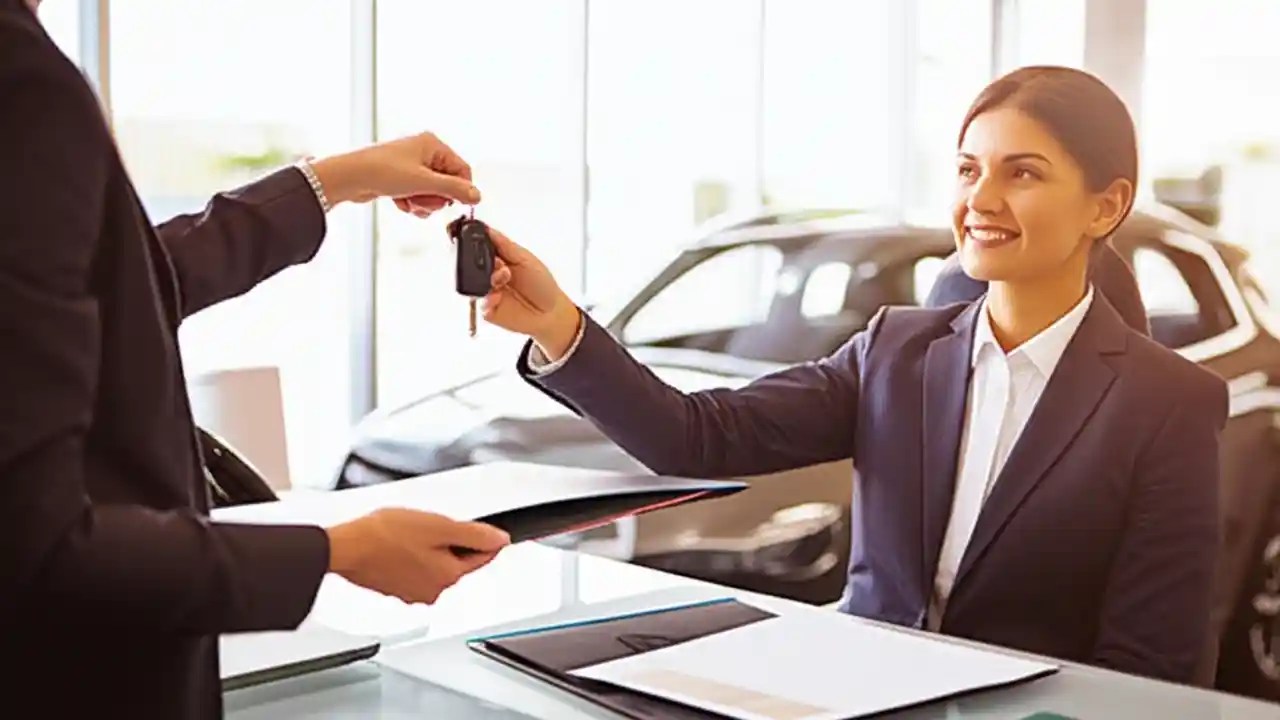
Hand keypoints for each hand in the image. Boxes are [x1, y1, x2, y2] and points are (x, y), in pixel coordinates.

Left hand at [310, 132, 479, 216]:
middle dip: (436, 198)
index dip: (460, 189)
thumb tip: (476, 195)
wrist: (348, 178)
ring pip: (432, 192)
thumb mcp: (423, 182)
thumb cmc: (381, 171)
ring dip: (423, 202)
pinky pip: (417, 195)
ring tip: (409, 202)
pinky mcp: (401, 178)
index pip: (462, 169)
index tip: (456, 204)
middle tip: (423, 202)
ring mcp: (411, 165)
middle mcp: (423, 151)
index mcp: (432, 143)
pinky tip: (399, 201)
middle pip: (447, 183)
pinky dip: (411, 202)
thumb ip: (453, 189)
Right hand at [324, 508, 509, 603]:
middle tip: (431, 525)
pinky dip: (409, 556)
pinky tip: (396, 543)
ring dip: (427, 549)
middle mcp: (432, 591)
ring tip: (409, 532)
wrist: (346, 548)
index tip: (487, 530)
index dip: (486, 540)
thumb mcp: (439, 526)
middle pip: (455, 562)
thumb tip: (501, 540)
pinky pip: (412, 569)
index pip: (481, 559)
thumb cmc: (386, 536)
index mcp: (447, 576)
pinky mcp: (393, 588)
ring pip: (432, 565)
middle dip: (449, 542)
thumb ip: (474, 534)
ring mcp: (411, 592)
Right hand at [482, 227, 582, 360]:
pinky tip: (498, 296)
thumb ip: (506, 245)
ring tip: (503, 277)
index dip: (473, 241)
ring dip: (487, 278)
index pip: (479, 247)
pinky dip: (488, 298)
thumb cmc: (542, 285)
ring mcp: (487, 292)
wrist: (551, 313)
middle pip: (471, 264)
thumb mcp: (526, 259)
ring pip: (473, 283)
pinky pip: (480, 303)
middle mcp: (490, 275)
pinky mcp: (488, 310)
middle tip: (496, 261)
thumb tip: (488, 229)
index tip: (471, 235)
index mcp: (498, 259)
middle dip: (479, 260)